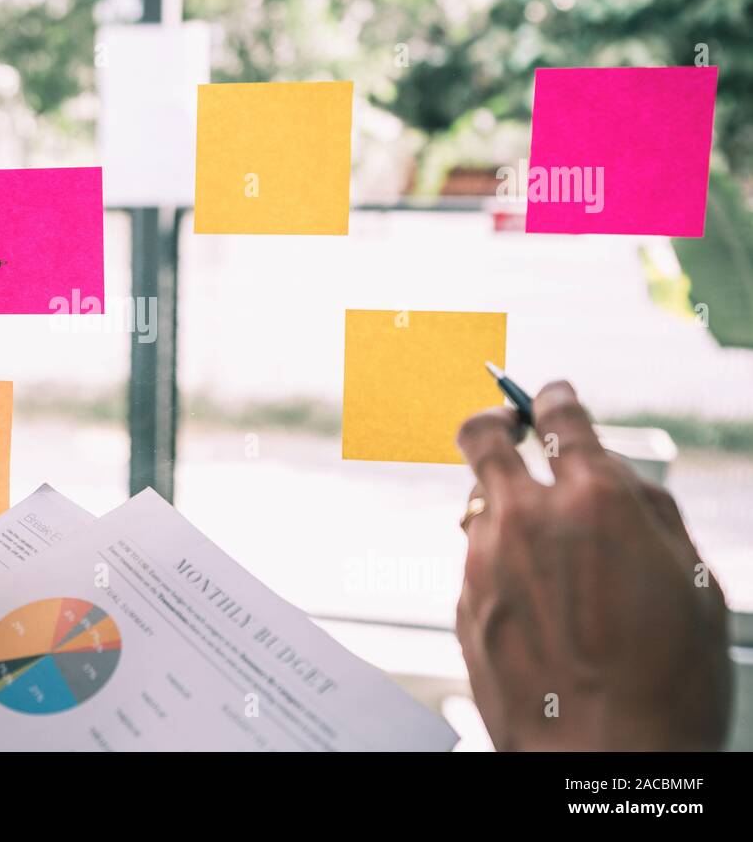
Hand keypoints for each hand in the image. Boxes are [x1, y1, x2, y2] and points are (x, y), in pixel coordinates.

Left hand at [454, 381, 729, 750]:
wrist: (602, 761)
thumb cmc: (668, 680)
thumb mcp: (693, 583)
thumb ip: (647, 514)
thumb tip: (617, 478)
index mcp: (594, 501)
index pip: (560, 418)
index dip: (554, 397)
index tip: (552, 395)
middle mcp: (526, 519)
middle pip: (480, 436)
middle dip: (491, 419)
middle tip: (504, 423)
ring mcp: (485, 561)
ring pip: (479, 505)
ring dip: (507, 510)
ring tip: (547, 555)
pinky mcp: (463, 603)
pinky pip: (480, 562)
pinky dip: (503, 564)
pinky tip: (538, 606)